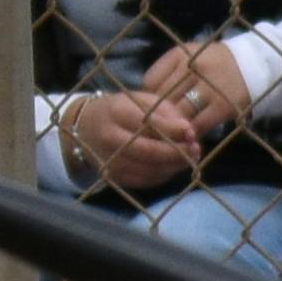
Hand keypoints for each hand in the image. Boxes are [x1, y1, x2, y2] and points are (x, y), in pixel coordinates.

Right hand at [60, 86, 202, 191]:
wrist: (85, 127)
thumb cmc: (120, 109)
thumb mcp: (140, 100)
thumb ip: (165, 112)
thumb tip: (189, 131)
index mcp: (117, 112)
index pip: (149, 124)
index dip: (174, 130)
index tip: (191, 131)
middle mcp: (110, 138)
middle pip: (150, 152)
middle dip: (177, 153)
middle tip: (196, 150)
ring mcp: (110, 160)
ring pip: (149, 170)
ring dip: (174, 166)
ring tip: (190, 159)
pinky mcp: (114, 177)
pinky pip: (145, 180)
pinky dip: (163, 175)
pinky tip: (173, 167)